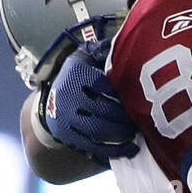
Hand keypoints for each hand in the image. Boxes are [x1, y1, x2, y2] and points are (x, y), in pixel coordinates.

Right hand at [39, 40, 137, 160]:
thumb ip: (103, 51)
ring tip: (136, 132)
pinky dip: (115, 150)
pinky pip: (94, 146)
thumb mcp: (85, 57)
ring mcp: (66, 118)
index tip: (139, 94)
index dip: (122, 90)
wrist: (50, 104)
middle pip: (102, 108)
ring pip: (98, 130)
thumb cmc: (76, 77)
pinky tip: (131, 149)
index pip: (103, 83)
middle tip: (142, 117)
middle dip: (125, 116)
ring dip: (121, 133)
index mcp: (76, 73)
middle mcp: (68, 95)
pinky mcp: (69, 137)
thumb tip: (125, 42)